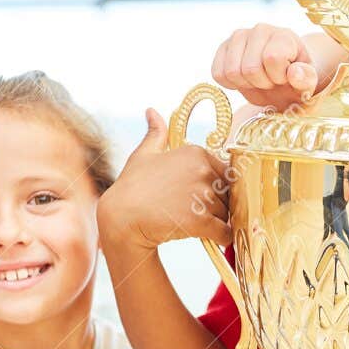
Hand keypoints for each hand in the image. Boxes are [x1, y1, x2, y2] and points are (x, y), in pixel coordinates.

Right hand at [97, 108, 230, 254]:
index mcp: (196, 153)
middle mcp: (202, 171)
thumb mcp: (143, 155)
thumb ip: (156, 134)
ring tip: (191, 223)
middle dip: (217, 205)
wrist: (121, 219)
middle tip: (192, 212)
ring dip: (216, 221)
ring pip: (226, 213)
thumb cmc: (132, 187)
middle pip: (227, 193)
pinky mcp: (200, 221)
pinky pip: (225, 232)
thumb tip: (152, 111)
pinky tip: (211, 238)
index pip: (225, 174)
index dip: (215, 188)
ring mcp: (202, 195)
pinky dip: (222, 237)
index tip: (197, 196)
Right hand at [212, 24, 318, 111]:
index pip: (272, 58)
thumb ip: (306, 79)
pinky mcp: (223, 48)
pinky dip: (231, 84)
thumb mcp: (308, 83)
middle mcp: (260, 29)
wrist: (283, 77)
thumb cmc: (296, 79)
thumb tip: (294, 73)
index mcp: (284, 35)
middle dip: (262, 83)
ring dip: (247, 84)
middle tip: (272, 81)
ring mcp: (239, 36)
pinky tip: (245, 79)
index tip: (285, 78)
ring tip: (260, 79)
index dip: (278, 77)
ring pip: (232, 72)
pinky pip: (218, 73)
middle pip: (250, 69)